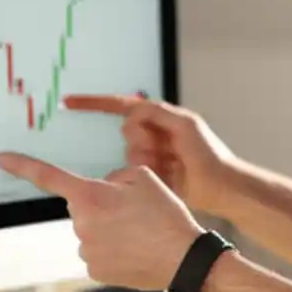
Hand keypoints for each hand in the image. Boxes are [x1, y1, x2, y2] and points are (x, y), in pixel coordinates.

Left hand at [0, 152, 204, 290]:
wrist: (183, 259)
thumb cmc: (166, 216)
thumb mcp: (144, 177)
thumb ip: (115, 176)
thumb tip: (106, 188)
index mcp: (90, 196)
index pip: (49, 177)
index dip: (23, 165)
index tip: (2, 158)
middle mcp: (81, 224)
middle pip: (83, 206)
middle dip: (102, 205)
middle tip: (134, 212)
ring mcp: (86, 250)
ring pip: (91, 230)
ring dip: (109, 228)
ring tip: (140, 232)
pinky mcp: (95, 270)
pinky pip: (99, 252)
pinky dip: (114, 249)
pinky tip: (135, 249)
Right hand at [62, 94, 238, 214]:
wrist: (222, 187)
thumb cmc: (209, 153)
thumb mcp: (185, 124)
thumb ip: (156, 113)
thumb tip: (131, 113)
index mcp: (160, 117)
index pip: (122, 105)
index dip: (95, 103)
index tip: (69, 103)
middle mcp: (153, 134)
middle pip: (128, 132)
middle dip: (145, 141)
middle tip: (169, 150)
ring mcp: (151, 156)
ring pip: (131, 154)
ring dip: (150, 161)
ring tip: (173, 166)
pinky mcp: (150, 176)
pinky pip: (134, 173)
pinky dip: (148, 174)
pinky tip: (170, 176)